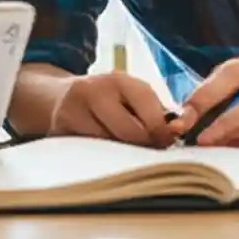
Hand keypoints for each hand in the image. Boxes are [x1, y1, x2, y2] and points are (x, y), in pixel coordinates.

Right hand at [50, 72, 176, 146]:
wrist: (61, 97)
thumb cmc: (110, 101)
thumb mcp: (132, 96)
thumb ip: (158, 112)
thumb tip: (180, 131)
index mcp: (119, 80)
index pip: (149, 109)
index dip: (162, 132)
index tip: (166, 142)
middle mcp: (92, 90)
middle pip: (130, 132)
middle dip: (143, 147)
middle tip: (148, 153)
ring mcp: (72, 110)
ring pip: (109, 146)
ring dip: (123, 156)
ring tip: (126, 153)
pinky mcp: (58, 130)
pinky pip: (88, 154)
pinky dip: (101, 158)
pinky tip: (105, 155)